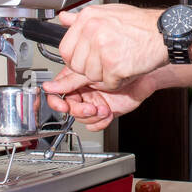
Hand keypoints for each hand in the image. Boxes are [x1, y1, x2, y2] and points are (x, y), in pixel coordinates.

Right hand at [43, 68, 157, 131]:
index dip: (57, 102)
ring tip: (104, 109)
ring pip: (81, 118)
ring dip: (92, 116)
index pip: (58, 93)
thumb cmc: (121, 66)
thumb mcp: (92, 74)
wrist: (142, 77)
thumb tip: (49, 86)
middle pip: (69, 108)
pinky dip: (100, 122)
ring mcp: (92, 103)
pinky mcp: (102, 114)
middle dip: (80, 110)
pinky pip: (93, 125)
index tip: (63, 106)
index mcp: (76, 80)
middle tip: (90, 108)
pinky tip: (108, 114)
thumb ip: (70, 81)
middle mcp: (83, 92)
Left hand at [54, 4, 167, 90]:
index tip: (87, 60)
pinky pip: (107, 84)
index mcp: (88, 18)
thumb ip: (83, 18)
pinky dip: (118, 82)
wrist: (166, 32)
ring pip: (91, 77)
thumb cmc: (142, 25)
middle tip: (108, 62)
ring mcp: (103, 48)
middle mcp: (92, 30)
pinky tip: (127, 69)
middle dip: (91, 70)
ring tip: (120, 63)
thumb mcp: (109, 13)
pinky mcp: (114, 65)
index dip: (76, 60)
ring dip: (105, 77)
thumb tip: (63, 18)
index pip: (65, 49)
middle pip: (76, 66)